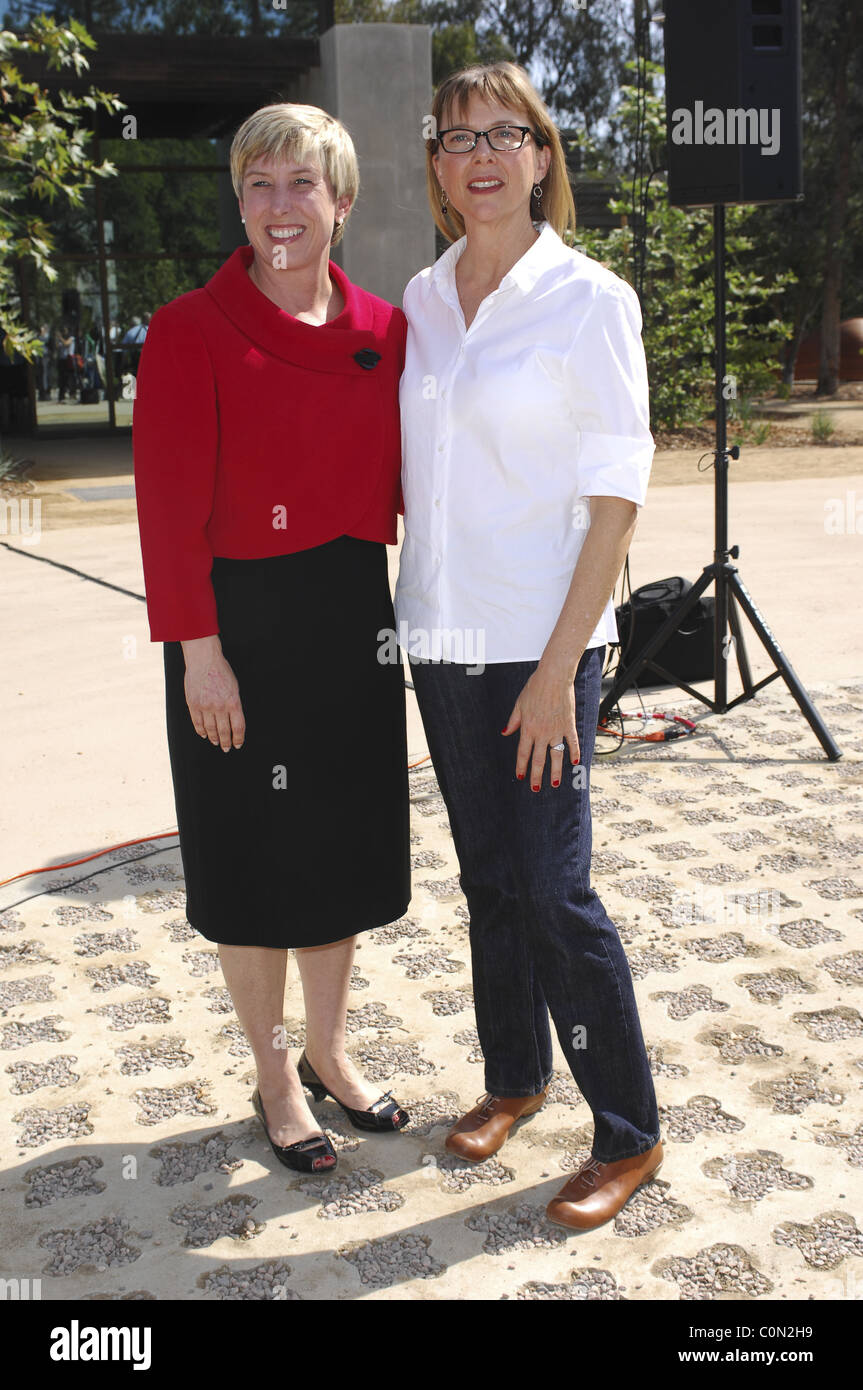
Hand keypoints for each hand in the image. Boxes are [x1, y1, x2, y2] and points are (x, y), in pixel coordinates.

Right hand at [181, 636, 244, 750]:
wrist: (203, 659)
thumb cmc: (221, 671)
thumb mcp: (234, 687)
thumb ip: (234, 704)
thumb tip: (234, 720)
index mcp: (233, 702)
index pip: (238, 727)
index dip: (238, 739)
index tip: (238, 744)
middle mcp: (220, 706)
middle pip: (224, 731)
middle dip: (226, 742)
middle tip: (226, 748)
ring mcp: (205, 706)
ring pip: (210, 729)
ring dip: (214, 738)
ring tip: (216, 742)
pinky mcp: (193, 704)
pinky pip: (197, 723)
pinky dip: (201, 731)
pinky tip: (204, 734)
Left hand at [501, 660, 579, 790]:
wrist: (554, 677)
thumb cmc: (535, 688)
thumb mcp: (519, 704)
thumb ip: (513, 721)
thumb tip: (505, 733)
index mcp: (528, 728)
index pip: (523, 753)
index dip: (521, 766)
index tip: (521, 777)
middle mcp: (542, 732)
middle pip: (538, 759)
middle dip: (536, 776)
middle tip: (535, 788)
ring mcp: (556, 730)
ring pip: (556, 756)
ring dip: (555, 771)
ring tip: (554, 783)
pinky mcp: (568, 725)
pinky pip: (572, 742)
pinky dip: (574, 753)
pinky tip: (575, 763)